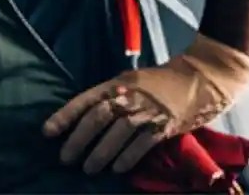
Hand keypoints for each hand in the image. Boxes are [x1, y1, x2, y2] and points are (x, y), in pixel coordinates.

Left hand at [41, 34, 248, 175]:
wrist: (201, 79)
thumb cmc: (161, 81)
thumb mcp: (131, 81)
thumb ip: (111, 96)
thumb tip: (86, 117)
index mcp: (117, 83)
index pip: (85, 99)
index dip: (65, 116)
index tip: (47, 131)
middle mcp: (129, 95)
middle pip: (98, 117)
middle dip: (78, 139)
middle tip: (65, 158)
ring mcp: (147, 110)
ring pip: (118, 133)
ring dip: (100, 153)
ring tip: (88, 168)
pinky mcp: (164, 125)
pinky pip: (142, 144)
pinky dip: (127, 158)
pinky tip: (117, 169)